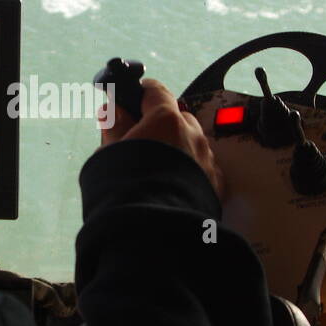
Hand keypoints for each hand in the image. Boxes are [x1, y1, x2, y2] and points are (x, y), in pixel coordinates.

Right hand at [100, 78, 225, 199]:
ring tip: (154, 170)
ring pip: (191, 143)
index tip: (129, 99)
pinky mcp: (215, 184)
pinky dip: (189, 169)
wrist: (154, 234)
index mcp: (165, 120)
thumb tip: (112, 109)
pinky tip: (171, 184)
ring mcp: (207, 159)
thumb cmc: (128, 190)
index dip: (140, 93)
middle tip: (138, 141)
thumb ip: (114, 127)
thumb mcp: (110, 155)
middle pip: (176, 117)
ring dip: (176, 148)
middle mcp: (192, 134)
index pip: (155, 91)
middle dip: (159, 125)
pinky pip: (201, 167)